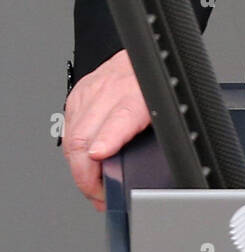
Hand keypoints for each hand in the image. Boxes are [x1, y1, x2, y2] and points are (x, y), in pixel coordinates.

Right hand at [62, 50, 150, 210]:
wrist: (151, 55)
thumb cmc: (162, 82)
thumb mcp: (169, 109)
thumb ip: (158, 134)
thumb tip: (155, 169)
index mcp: (138, 93)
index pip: (120, 118)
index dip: (108, 139)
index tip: (100, 156)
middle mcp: (111, 89)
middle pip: (83, 137)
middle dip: (86, 176)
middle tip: (99, 196)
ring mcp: (91, 90)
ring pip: (71, 137)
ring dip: (78, 169)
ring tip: (94, 187)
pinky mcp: (79, 93)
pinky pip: (69, 128)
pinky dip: (74, 152)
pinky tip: (86, 163)